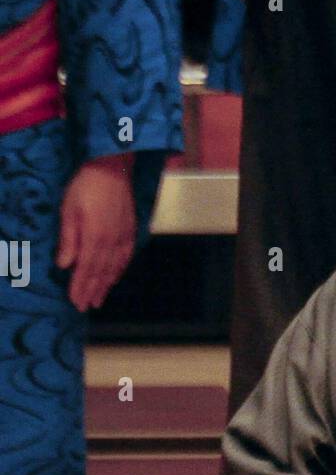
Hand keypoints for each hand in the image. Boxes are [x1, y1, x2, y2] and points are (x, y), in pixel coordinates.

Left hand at [56, 155, 135, 311]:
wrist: (113, 167)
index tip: (76, 303)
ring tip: (100, 298)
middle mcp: (112, 240)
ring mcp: (124, 235)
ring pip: (116, 266)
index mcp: (95, 237)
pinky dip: (121, 268)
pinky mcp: (132, 228)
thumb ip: (69, 239)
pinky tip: (117, 275)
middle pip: (102, 272)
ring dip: (107, 284)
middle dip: (93, 290)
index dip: (81, 288)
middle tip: (87, 307)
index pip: (87, 269)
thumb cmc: (85, 186)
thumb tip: (65, 265)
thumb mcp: (69, 210)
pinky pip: (128, 254)